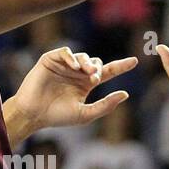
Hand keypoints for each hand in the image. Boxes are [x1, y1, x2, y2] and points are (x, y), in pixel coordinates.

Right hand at [14, 46, 136, 131]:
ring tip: (86, 73)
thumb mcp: (85, 114)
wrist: (33, 114)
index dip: (121, 66)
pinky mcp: (51, 60)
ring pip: (83, 56)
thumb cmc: (57, 116)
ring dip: (87, 63)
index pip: (107, 72)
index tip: (135, 61)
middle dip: (98, 68)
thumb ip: (105, 106)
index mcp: (85, 84)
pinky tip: (74, 66)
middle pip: (96, 62)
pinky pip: (65, 52)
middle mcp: (77, 73)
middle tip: (94, 78)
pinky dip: (71, 56)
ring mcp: (64, 65)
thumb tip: (125, 94)